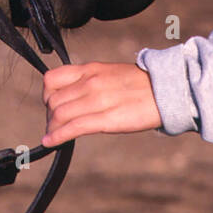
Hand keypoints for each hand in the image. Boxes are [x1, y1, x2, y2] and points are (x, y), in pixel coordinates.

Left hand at [41, 62, 163, 145]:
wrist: (166, 89)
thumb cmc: (139, 84)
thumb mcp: (109, 73)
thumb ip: (89, 81)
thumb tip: (73, 96)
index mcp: (90, 69)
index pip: (52, 79)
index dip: (46, 95)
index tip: (51, 106)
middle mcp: (89, 82)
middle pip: (53, 100)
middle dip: (49, 115)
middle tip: (54, 125)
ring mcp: (97, 99)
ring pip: (60, 114)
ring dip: (52, 128)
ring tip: (54, 135)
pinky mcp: (106, 119)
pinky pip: (74, 127)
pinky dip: (58, 136)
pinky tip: (51, 142)